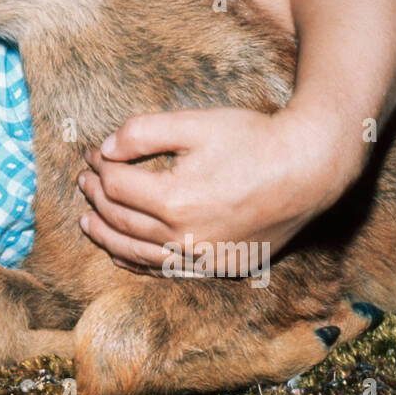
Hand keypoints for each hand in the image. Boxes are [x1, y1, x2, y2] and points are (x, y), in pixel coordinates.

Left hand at [75, 107, 362, 275]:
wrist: (310, 169)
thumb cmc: (254, 140)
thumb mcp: (195, 123)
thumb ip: (143, 132)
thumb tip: (105, 149)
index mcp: (174, 200)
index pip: (116, 185)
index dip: (98, 166)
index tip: (92, 152)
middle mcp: (184, 237)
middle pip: (121, 219)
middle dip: (96, 197)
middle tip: (84, 180)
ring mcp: (202, 257)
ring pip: (136, 253)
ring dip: (107, 236)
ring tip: (87, 222)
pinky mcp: (219, 266)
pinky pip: (165, 271)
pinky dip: (137, 263)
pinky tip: (123, 254)